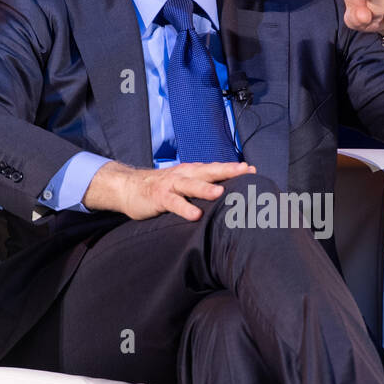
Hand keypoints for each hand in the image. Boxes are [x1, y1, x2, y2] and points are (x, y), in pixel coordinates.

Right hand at [83, 159, 255, 220]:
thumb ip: (203, 188)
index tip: (254, 170)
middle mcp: (185, 174)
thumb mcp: (185, 185)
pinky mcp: (159, 197)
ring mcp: (171, 185)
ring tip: (220, 193)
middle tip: (246, 172)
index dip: (235, 169)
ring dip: (206, 188)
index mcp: (193, 171)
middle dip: (228, 171)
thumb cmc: (163, 188)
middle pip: (209, 171)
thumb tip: (230, 197)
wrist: (129, 187)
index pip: (217, 168)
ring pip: (191, 184)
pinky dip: (184, 208)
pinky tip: (194, 215)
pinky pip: (173, 202)